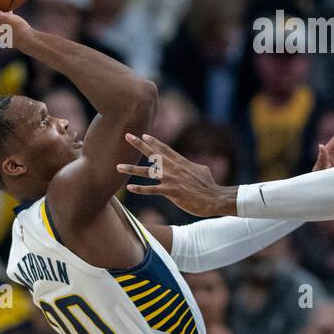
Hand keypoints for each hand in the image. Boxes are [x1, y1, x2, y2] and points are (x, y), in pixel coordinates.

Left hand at [117, 132, 234, 216]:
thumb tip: (190, 165)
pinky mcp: (171, 192)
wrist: (215, 198)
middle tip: (127, 136)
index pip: (164, 148)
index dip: (153, 141)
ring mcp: (172, 179)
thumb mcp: (201, 170)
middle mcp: (174, 168)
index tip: (143, 134)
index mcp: (181, 162)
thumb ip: (191, 166)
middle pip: (153, 154)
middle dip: (139, 145)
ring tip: (118, 167)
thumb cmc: (209, 186)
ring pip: (148, 172)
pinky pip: (152, 190)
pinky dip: (140, 189)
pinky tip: (129, 188)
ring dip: (132, 169)